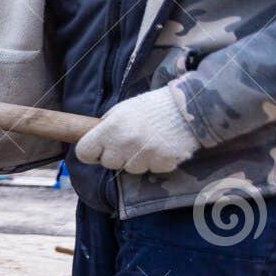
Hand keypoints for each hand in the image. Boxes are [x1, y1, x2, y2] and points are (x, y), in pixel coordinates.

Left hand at [75, 88, 198, 173]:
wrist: (191, 105)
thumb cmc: (154, 106)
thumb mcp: (124, 109)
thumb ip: (107, 126)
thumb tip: (94, 143)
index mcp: (111, 128)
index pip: (84, 152)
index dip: (91, 152)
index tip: (98, 150)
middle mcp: (125, 143)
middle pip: (108, 163)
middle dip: (116, 155)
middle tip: (131, 141)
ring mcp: (145, 155)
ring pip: (130, 169)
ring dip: (137, 160)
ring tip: (149, 141)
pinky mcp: (164, 163)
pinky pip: (152, 170)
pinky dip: (156, 162)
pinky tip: (162, 146)